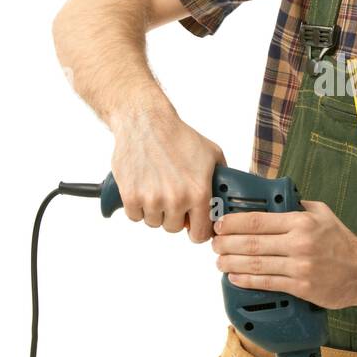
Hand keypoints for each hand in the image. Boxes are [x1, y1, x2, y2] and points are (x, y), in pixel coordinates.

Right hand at [110, 107, 225, 240]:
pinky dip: (137, 206)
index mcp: (198, 192)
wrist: (145, 122)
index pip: (200, 234)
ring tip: (157, 188)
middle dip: (173, 215)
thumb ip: (222, 178)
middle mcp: (176, 199)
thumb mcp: (212, 154)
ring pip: (153, 222)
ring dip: (154, 210)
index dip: (197, 231)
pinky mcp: (130, 195)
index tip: (193, 227)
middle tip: (171, 197)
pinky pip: (134, 216)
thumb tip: (226, 196)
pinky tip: (142, 188)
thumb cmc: (177, 136)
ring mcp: (152, 199)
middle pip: (173, 228)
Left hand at [211, 199, 356, 308]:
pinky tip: (234, 277)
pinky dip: (246, 280)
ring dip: (231, 263)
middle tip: (214, 243)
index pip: (258, 220)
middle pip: (252, 243)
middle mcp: (299, 243)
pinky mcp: (301, 287)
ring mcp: (300, 266)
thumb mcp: (321, 213)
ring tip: (219, 261)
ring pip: (255, 265)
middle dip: (226, 244)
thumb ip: (295, 206)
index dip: (233, 223)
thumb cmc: (341, 241)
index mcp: (301, 222)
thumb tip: (271, 200)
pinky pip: (267, 283)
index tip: (220, 224)